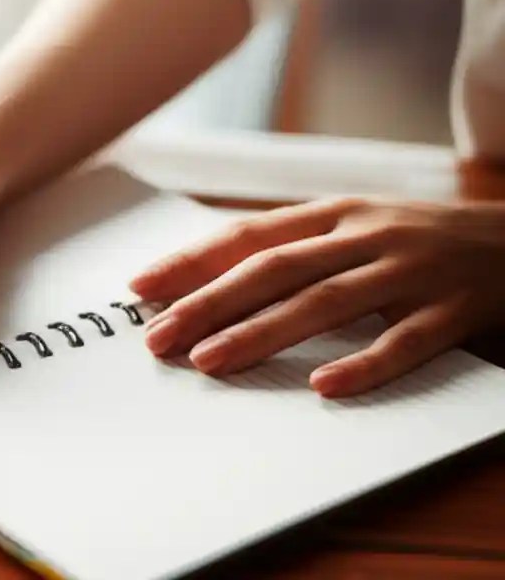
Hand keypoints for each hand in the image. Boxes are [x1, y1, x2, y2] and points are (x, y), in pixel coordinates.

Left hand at [130, 198, 504, 396]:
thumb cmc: (421, 239)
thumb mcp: (356, 225)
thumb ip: (293, 245)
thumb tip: (206, 274)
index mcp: (336, 212)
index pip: (249, 234)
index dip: (192, 260)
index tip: (140, 289)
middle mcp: (368, 233)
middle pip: (275, 268)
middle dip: (208, 302)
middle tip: (158, 338)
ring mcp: (413, 269)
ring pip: (326, 301)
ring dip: (261, 332)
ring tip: (210, 361)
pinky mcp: (457, 307)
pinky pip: (406, 341)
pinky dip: (364, 365)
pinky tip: (324, 387)